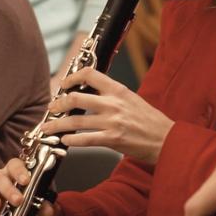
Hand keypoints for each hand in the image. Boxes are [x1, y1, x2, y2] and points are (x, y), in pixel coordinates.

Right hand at [0, 157, 70, 215]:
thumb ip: (46, 208)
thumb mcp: (47, 208)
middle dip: (9, 189)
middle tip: (18, 200)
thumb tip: (47, 211)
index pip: (16, 165)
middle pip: (1, 178)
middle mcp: (4, 181)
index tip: (26, 181)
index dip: (20, 171)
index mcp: (19, 174)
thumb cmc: (41, 209)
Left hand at [41, 68, 172, 165]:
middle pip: (75, 99)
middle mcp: (113, 104)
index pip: (90, 75)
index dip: (72, 77)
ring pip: (75, 121)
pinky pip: (85, 139)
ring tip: (48, 127)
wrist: (167, 139)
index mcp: (119, 90)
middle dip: (58, 104)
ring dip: (57, 125)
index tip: (63, 84)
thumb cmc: (151, 121)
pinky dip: (71, 140)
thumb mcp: (133, 99)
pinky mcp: (113, 140)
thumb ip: (113, 95)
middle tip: (52, 107)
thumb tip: (92, 92)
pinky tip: (64, 140)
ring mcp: (112, 123)